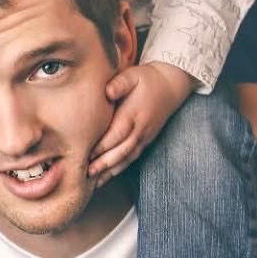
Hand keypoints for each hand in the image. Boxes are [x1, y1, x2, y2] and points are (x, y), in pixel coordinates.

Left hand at [88, 62, 195, 183]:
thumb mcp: (132, 75)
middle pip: (121, 150)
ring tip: (93, 182)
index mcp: (134, 113)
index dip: (103, 145)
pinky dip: (118, 169)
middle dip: (104, 163)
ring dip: (110, 170)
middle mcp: (140, 128)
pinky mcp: (145, 140)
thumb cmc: (147, 79)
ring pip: (126, 158)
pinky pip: (131, 158)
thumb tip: (107, 92)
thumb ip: (119, 83)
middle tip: (86, 173)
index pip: (117, 132)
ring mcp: (144, 136)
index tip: (87, 153)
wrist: (170, 85)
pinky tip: (106, 177)